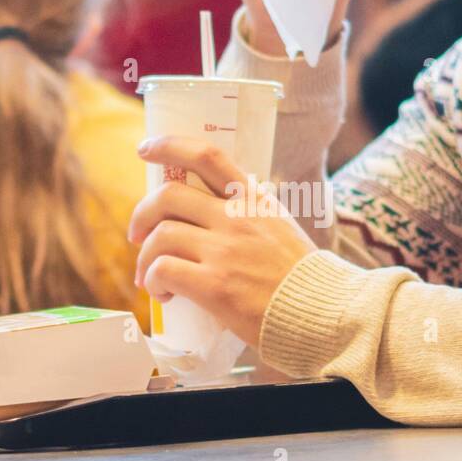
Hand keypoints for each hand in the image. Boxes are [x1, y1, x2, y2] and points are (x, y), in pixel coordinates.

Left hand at [129, 137, 316, 345]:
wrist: (324, 314)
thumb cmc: (299, 278)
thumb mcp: (279, 227)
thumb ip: (247, 214)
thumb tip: (210, 209)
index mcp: (253, 199)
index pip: (207, 156)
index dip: (169, 146)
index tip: (145, 149)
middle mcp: (237, 218)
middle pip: (167, 197)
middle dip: (141, 215)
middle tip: (136, 236)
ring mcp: (225, 250)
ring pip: (159, 236)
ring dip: (144, 258)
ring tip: (150, 278)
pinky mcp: (215, 285)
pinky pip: (163, 270)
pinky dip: (154, 282)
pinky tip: (165, 296)